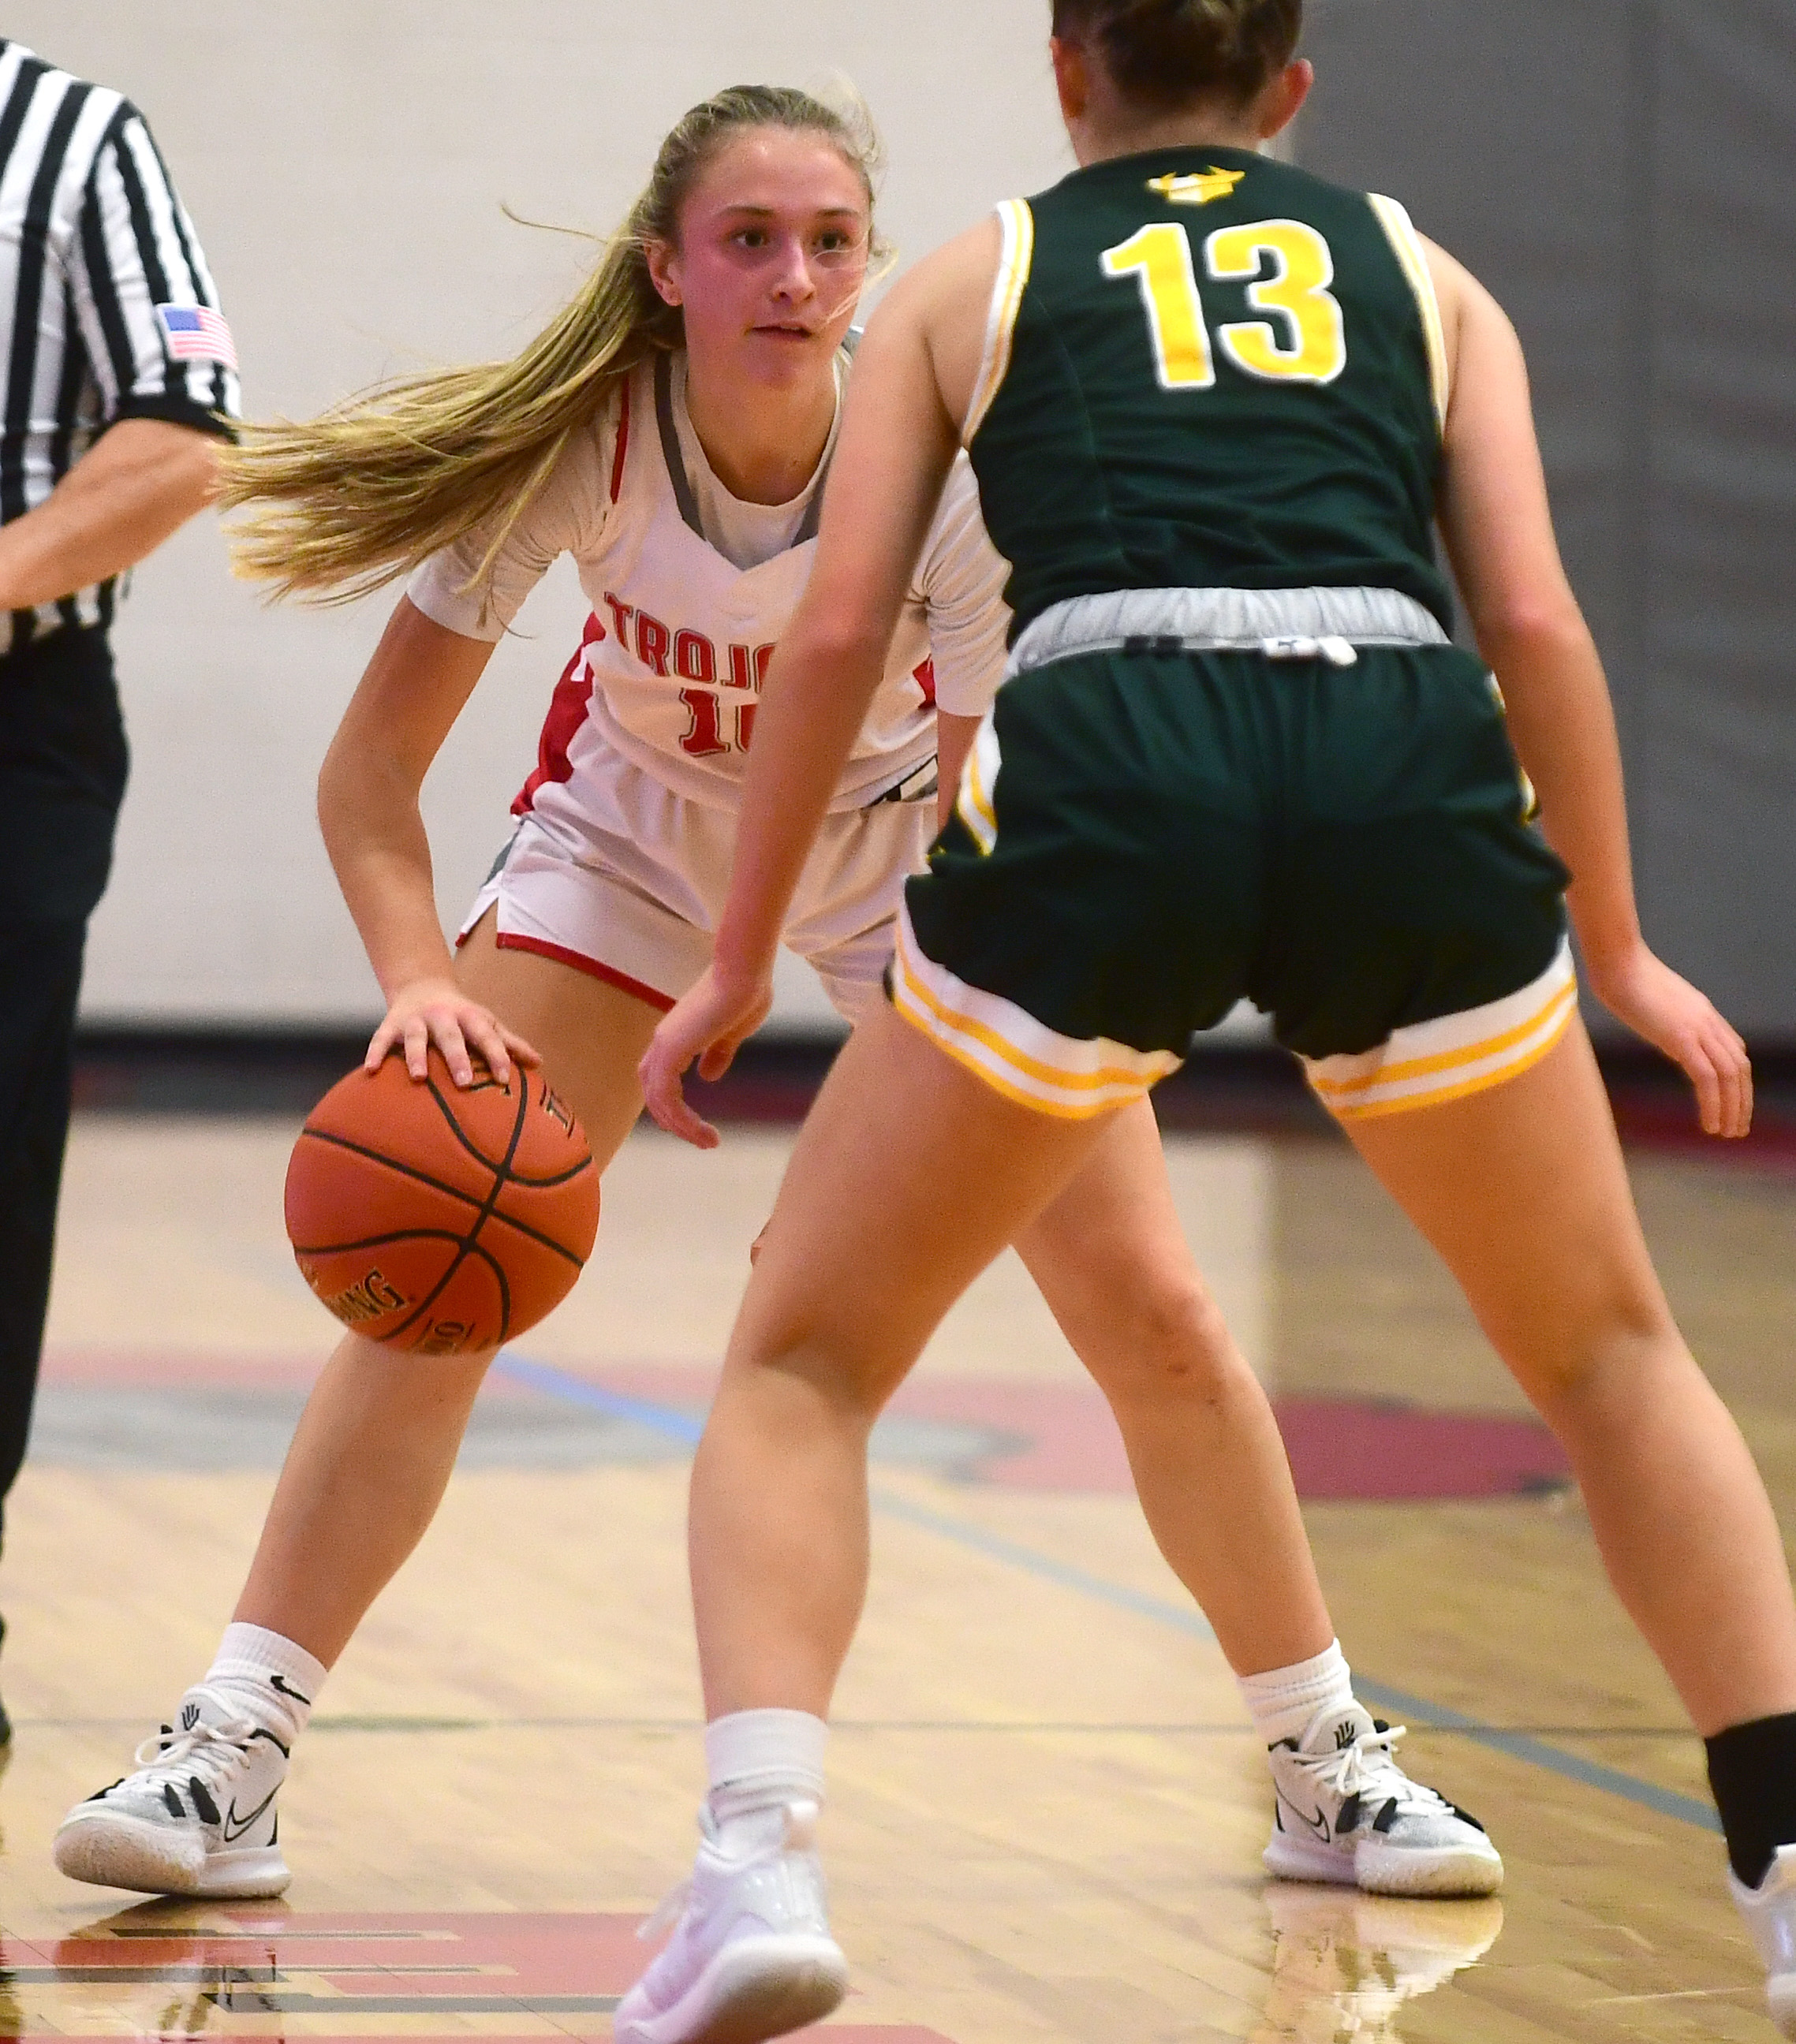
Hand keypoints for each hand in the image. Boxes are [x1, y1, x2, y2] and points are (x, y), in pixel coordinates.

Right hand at [365, 976, 542, 1087]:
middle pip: (451, 1036)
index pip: (486, 1036)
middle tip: (465, 1083)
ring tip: (418, 1078)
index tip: (505, 1078)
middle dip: (458, 1058)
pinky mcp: (391, 1024)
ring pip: (415, 1037)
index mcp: (469, 1017)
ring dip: (416, 1056)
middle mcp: (442, 1016)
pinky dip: (376, 1052)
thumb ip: (509, 1043)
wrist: (422, 985)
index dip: (496, 1055)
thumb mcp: (486, 1023)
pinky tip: (371, 1070)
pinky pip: (381, 1038)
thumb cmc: (461, 1015)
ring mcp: (415, 1020)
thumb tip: (539, 1062)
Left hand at [638, 962, 773, 1148]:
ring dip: (682, 1127)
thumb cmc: (744, 992)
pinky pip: (667, 1096)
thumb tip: (708, 1077)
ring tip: (709, 1143)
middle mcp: (663, 1041)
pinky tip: (704, 1130)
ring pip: (659, 1100)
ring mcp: (664, 1045)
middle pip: (653, 1094)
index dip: (673, 1105)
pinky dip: (682, 1119)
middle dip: (675, 1123)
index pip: (660, 1080)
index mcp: (675, 1036)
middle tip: (703, 1142)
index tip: (698, 1126)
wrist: (745, 971)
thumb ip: (718, 1054)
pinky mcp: (672, 1049)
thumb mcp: (731, 1033)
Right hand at [1587, 943, 1751, 1138]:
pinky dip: (1713, 1105)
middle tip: (1737, 1127)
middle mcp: (1708, 1022)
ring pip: (1729, 1076)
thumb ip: (1665, 1017)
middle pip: (1740, 1067)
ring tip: (1726, 1132)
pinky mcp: (1682, 1039)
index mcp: (1703, 1012)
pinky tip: (1709, 1124)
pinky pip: (1706, 1079)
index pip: (1735, 1050)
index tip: (1732, 1102)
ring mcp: (1698, 1029)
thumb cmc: (1623, 977)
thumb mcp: (1653, 999)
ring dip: (1732, 1108)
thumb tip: (1661, 1029)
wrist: (1618, 964)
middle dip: (1742, 1100)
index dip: (1738, 1080)